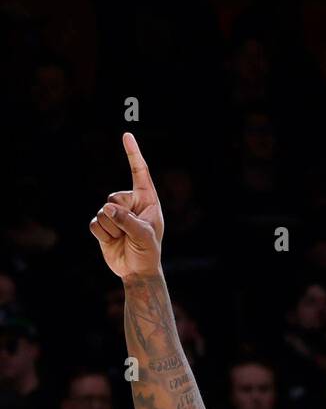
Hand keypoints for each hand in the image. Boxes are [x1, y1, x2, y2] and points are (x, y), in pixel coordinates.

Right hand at [89, 133, 163, 280]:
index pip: (139, 173)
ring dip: (112, 230)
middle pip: (113, 198)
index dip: (133, 154)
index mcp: (146, 201)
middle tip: (131, 234)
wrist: (137, 272)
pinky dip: (103, 235)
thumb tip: (107, 209)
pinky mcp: (103, 225)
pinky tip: (112, 242)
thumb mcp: (144, 236)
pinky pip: (95, 224)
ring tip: (124, 240)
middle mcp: (130, 204)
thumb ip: (127, 221)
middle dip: (120, 218)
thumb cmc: (148, 252)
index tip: (127, 136)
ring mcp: (115, 214)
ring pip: (103, 212)